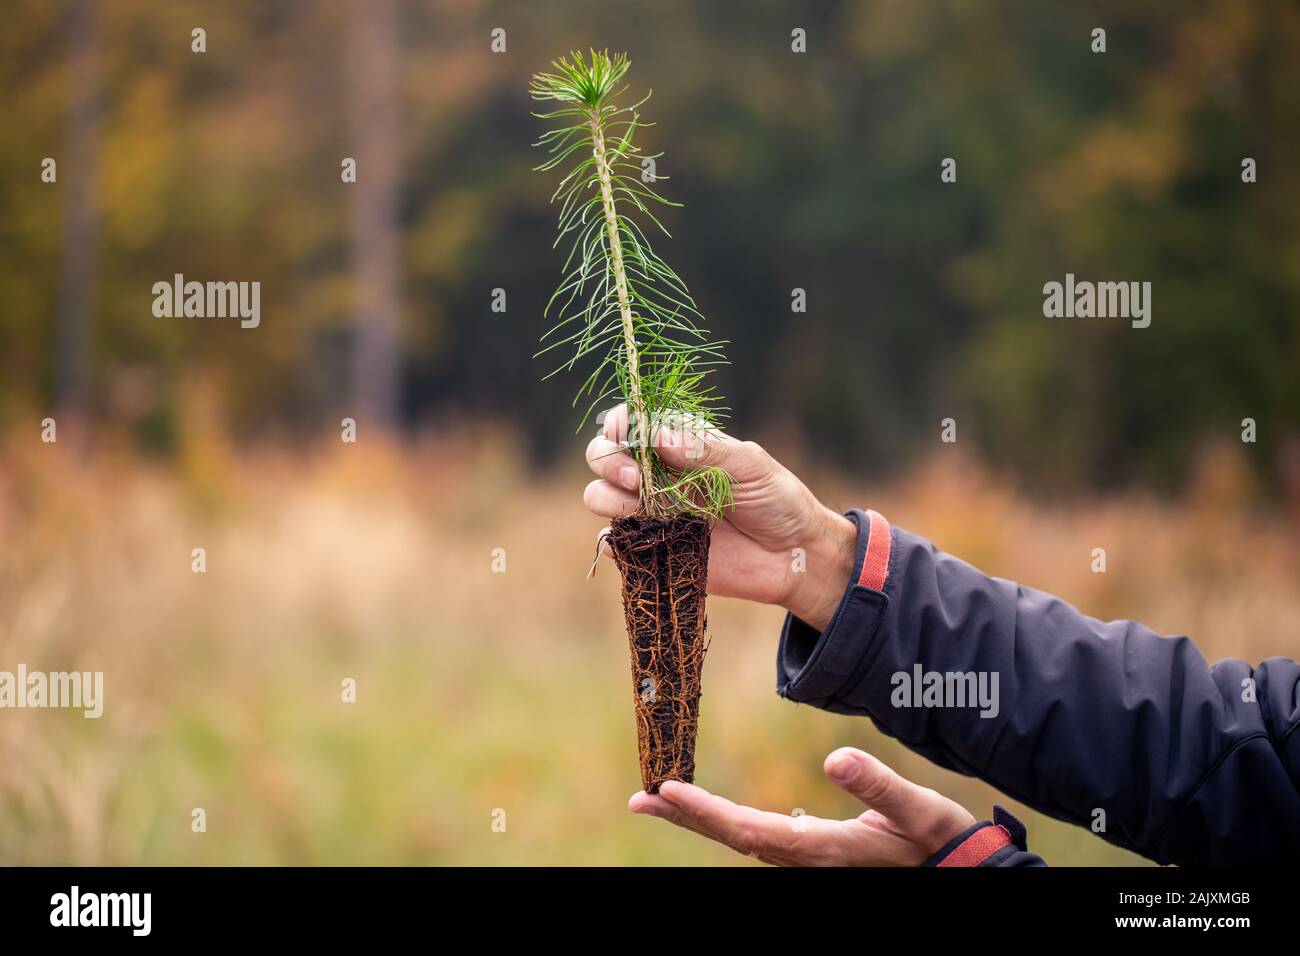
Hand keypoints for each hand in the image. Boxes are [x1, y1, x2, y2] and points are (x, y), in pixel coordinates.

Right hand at [584, 405, 856, 629]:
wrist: (793, 555)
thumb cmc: (777, 500)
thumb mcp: (750, 465)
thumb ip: (704, 449)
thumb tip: (657, 436)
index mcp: (678, 446)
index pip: (632, 424)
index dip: (619, 423)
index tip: (626, 432)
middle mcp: (658, 476)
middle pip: (603, 456)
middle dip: (608, 460)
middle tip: (636, 477)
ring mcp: (652, 513)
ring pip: (600, 496)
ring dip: (607, 496)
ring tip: (644, 507)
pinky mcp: (652, 549)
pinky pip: (613, 543)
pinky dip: (612, 539)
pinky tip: (635, 539)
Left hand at [629, 747, 975, 865]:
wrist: (962, 872)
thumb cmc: (942, 840)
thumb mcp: (918, 809)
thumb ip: (879, 786)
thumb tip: (835, 757)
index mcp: (823, 849)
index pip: (748, 829)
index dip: (704, 811)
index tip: (666, 790)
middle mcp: (807, 860)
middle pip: (733, 838)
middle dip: (685, 818)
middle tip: (640, 799)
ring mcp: (809, 861)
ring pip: (742, 840)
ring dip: (701, 819)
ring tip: (663, 799)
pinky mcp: (816, 856)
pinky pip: (759, 839)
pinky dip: (727, 822)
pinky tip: (715, 811)